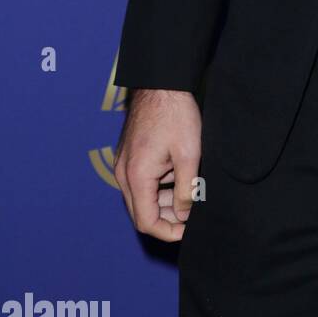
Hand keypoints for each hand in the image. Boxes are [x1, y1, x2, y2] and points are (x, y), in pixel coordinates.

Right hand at [114, 88, 201, 241]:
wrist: (160, 84)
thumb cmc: (175, 115)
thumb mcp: (189, 154)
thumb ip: (186, 188)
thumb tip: (184, 215)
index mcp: (137, 177)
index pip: (146, 222)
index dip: (168, 232)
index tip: (188, 230)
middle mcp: (124, 174)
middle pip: (142, 212)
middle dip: (168, 218)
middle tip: (192, 213)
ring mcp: (124, 165)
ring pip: (142, 198)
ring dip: (164, 201)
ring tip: (190, 192)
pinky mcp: (129, 157)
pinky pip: (141, 182)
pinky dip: (159, 187)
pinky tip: (179, 176)